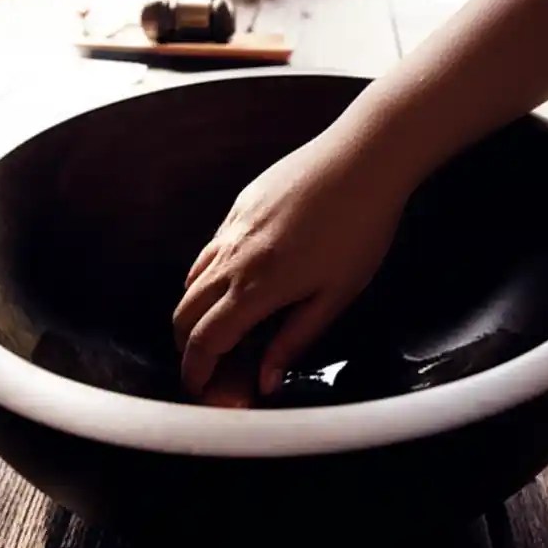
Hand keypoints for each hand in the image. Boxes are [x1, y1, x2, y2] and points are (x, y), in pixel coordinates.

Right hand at [172, 135, 409, 399]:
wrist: (363, 159)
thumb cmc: (361, 226)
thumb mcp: (337, 295)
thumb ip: (295, 339)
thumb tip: (266, 378)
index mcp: (258, 286)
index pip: (205, 341)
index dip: (196, 372)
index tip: (201, 389)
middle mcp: (234, 257)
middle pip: (184, 313)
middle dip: (187, 346)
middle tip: (210, 365)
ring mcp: (233, 228)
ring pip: (191, 279)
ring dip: (195, 311)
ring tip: (222, 328)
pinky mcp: (240, 205)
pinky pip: (209, 250)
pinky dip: (208, 276)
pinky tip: (236, 282)